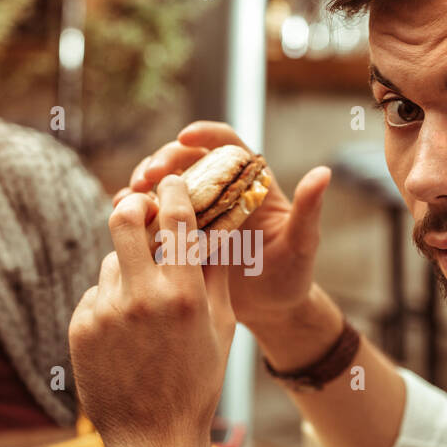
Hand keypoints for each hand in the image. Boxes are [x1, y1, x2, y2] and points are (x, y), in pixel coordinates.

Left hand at [70, 176, 235, 446]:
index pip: (176, 218)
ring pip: (112, 263)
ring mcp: (106, 311)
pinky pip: (97, 296)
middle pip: (124, 218)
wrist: (152, 435)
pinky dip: (111, 304)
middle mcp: (142, 296)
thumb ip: (216, 275)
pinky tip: (126, 337)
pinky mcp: (81, 326)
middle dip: (133, 205)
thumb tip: (216, 229)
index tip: (173, 182)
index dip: (174, 191)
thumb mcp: (221, 328)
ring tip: (145, 308)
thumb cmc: (196, 383)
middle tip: (140, 208)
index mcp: (184, 294)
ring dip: (127, 269)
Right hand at [115, 121, 330, 328]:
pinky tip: (123, 216)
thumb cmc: (293, 276)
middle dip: (164, 160)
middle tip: (148, 176)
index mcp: (250, 184)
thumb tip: (323, 172)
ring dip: (144, 183)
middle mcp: (220, 193)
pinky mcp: (179, 236)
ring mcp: (197, 213)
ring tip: (132, 195)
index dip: (205, 135)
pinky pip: (153, 216)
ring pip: (164, 185)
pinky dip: (136, 211)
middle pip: (187, 160)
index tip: (185, 137)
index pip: (227, 145)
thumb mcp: (303, 244)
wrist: (270, 312)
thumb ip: (308, 210)